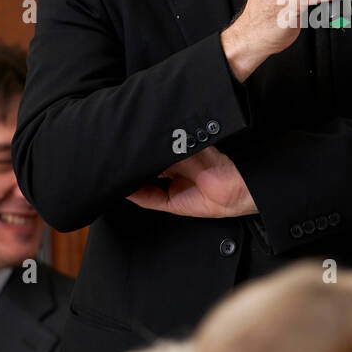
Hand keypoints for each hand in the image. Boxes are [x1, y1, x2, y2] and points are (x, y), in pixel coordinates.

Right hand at [126, 146, 257, 218]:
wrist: (233, 184)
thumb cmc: (214, 161)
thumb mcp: (182, 150)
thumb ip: (161, 150)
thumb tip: (141, 149)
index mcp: (178, 155)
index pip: (152, 154)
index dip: (139, 153)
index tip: (122, 149)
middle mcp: (174, 171)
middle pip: (147, 169)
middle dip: (133, 166)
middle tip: (117, 160)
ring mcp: (172, 188)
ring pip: (145, 185)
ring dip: (132, 181)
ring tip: (118, 172)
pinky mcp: (173, 203)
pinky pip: (150, 200)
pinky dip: (136, 195)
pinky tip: (125, 187)